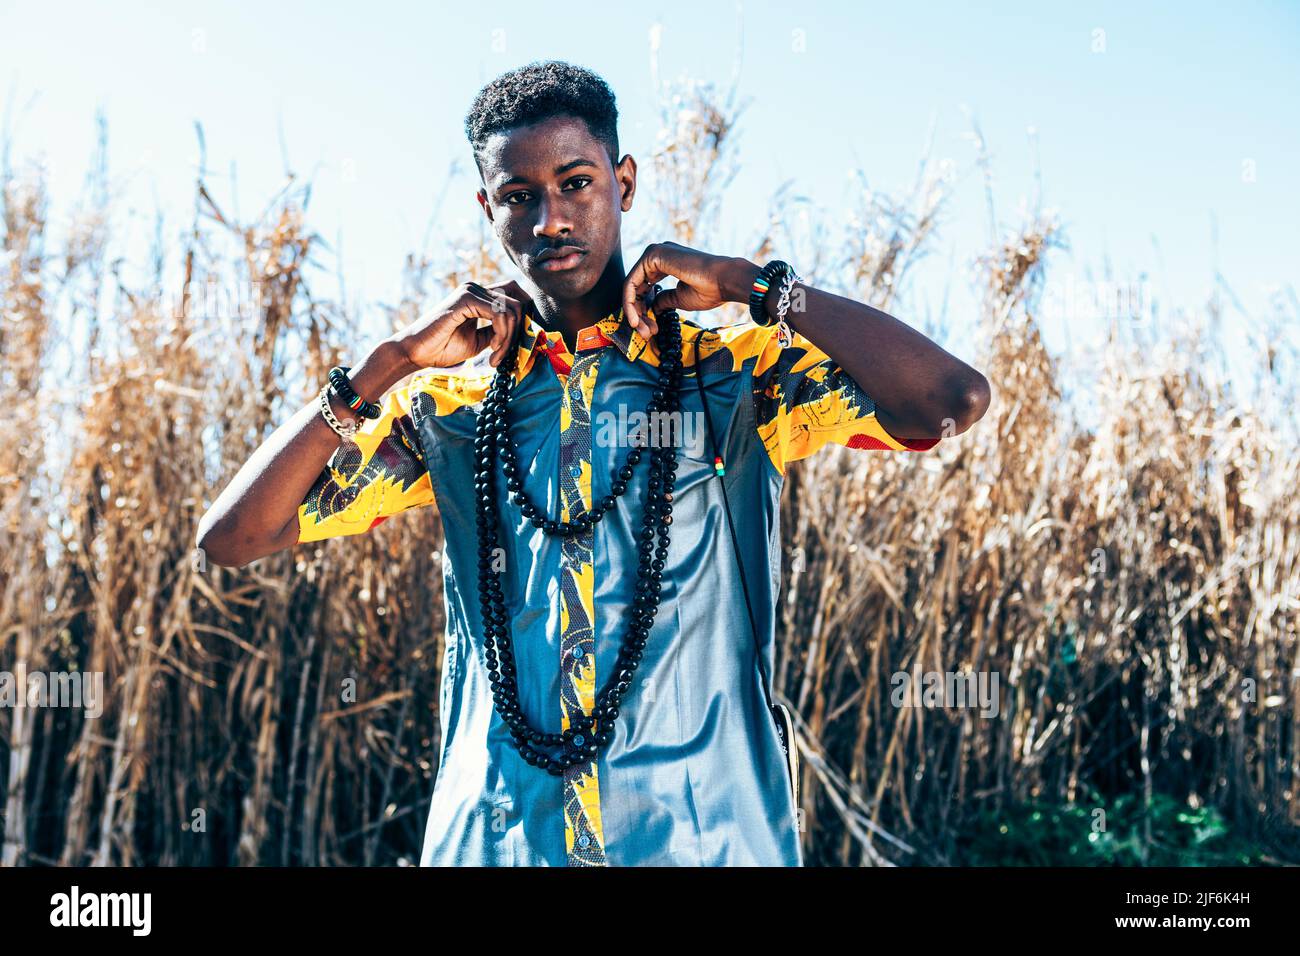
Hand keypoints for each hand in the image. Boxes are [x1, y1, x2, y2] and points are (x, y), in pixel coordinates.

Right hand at [394, 279, 535, 369]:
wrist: (416, 352)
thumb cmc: (443, 347)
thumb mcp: (480, 340)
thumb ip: (499, 332)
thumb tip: (524, 332)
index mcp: (481, 296)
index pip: (516, 296)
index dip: (525, 318)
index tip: (518, 344)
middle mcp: (477, 288)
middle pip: (518, 301)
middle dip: (519, 331)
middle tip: (506, 354)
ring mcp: (471, 291)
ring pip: (512, 309)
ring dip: (509, 338)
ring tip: (496, 356)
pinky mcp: (465, 299)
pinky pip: (499, 314)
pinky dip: (501, 334)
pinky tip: (491, 348)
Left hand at [622, 241, 755, 337]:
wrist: (725, 281)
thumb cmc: (709, 290)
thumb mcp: (679, 298)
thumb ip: (663, 300)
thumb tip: (651, 307)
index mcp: (665, 262)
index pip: (644, 287)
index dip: (642, 310)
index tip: (648, 329)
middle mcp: (658, 254)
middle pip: (636, 287)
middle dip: (637, 312)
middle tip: (644, 333)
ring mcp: (654, 253)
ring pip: (631, 286)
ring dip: (633, 311)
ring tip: (642, 330)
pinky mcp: (653, 256)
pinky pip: (631, 283)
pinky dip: (630, 303)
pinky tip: (636, 319)